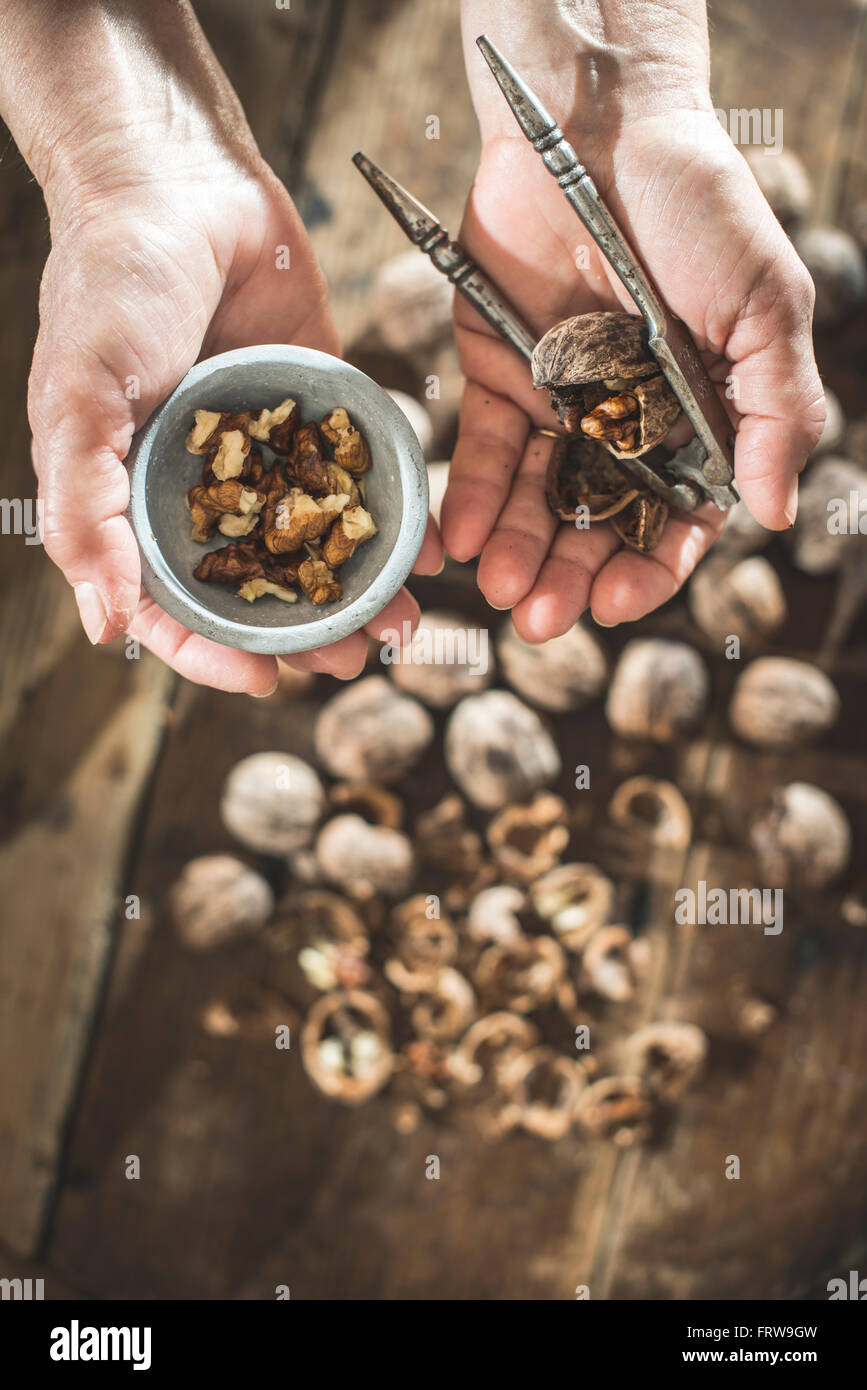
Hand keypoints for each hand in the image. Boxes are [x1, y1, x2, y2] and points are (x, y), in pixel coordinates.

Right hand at [30, 162, 439, 691]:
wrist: (181, 181)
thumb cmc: (110, 285)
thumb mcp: (79, 402)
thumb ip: (84, 514)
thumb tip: (106, 625)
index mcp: (136, 499)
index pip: (173, 603)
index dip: (213, 652)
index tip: (266, 682)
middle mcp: (204, 487)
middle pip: (257, 585)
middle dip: (305, 631)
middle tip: (356, 657)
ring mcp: (265, 452)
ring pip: (314, 542)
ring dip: (354, 588)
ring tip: (401, 620)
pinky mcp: (320, 410)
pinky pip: (356, 476)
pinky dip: (387, 515)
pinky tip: (424, 545)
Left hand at [443, 41, 822, 637]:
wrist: (598, 125)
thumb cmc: (698, 209)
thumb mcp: (766, 306)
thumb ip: (776, 410)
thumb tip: (775, 515)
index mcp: (700, 418)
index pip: (678, 518)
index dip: (652, 569)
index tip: (620, 605)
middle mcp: (630, 424)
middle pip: (601, 523)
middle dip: (574, 577)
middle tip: (542, 622)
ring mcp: (563, 404)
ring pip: (541, 500)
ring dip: (521, 553)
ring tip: (502, 597)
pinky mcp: (500, 375)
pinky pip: (487, 450)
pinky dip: (474, 497)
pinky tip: (462, 541)